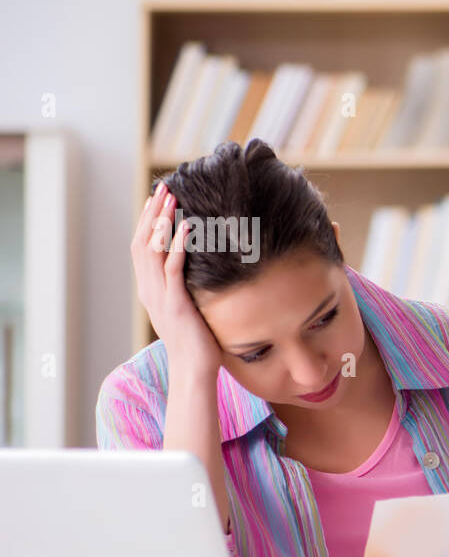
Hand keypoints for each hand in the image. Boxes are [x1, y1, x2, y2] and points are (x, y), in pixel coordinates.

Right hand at [130, 182, 222, 376]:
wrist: (194, 369)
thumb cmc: (197, 342)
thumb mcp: (187, 308)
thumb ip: (185, 287)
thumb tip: (199, 269)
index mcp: (150, 289)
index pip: (142, 247)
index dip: (148, 221)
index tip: (157, 198)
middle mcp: (149, 289)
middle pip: (143, 241)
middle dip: (153, 212)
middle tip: (164, 187)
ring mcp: (159, 295)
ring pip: (153, 250)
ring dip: (162, 221)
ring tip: (172, 197)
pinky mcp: (175, 302)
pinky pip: (173, 268)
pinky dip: (178, 245)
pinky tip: (186, 227)